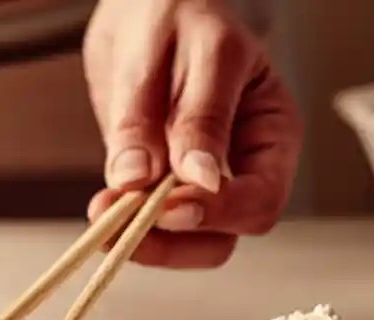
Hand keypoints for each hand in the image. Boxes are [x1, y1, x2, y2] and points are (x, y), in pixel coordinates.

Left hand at [83, 0, 301, 267]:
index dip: (216, 213)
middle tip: (120, 224)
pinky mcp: (158, 184)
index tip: (167, 207)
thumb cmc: (181, 12)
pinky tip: (103, 205)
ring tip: (102, 214)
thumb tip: (187, 180)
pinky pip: (149, 225)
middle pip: (223, 236)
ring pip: (186, 242)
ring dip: (143, 241)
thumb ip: (190, 117)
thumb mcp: (197, 52)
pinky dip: (124, 225)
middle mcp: (241, 166)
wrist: (141, 6)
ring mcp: (198, 181)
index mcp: (271, 132)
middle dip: (172, 240)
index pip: (259, 200)